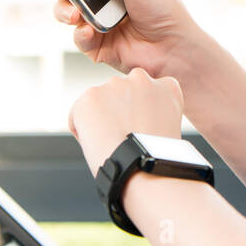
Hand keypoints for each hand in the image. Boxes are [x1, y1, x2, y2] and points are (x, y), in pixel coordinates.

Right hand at [42, 0, 209, 80]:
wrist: (175, 47)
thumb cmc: (161, 6)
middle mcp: (100, 0)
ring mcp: (97, 23)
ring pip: (64, 14)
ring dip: (64, 11)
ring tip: (75, 13)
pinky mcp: (96, 47)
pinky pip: (77, 38)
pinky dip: (80, 34)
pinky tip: (90, 30)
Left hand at [68, 67, 185, 176]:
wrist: (142, 167)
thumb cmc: (156, 157)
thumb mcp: (167, 125)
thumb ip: (153, 111)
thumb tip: (134, 117)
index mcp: (166, 86)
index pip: (147, 92)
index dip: (141, 113)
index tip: (139, 128)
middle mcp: (141, 78)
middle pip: (121, 93)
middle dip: (118, 110)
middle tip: (122, 135)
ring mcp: (115, 85)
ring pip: (99, 102)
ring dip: (101, 118)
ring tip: (110, 142)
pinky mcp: (90, 96)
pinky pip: (78, 114)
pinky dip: (82, 130)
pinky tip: (97, 144)